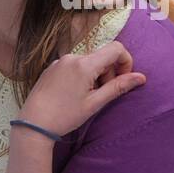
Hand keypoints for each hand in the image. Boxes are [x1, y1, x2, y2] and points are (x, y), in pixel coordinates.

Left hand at [18, 41, 145, 137]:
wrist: (32, 123)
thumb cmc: (64, 115)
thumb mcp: (95, 103)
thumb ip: (118, 87)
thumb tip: (141, 77)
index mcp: (84, 64)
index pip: (116, 49)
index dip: (125, 62)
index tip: (122, 80)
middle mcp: (71, 57)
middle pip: (102, 56)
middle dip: (109, 72)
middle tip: (103, 93)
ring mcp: (59, 61)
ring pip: (88, 61)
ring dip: (96, 74)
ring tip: (87, 96)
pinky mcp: (51, 68)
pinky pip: (74, 65)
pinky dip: (82, 75)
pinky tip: (75, 94)